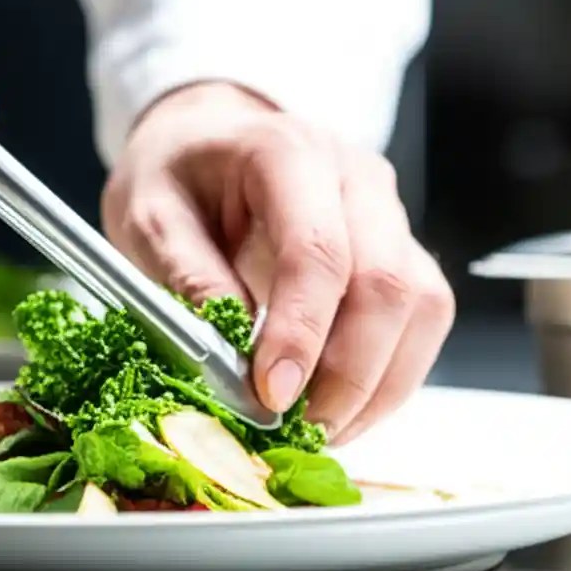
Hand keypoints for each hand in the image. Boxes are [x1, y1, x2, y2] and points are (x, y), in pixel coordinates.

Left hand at [103, 82, 454, 444]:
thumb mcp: (148, 216)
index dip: (301, 333)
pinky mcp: (402, 252)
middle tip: (296, 430)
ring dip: (377, 384)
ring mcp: (389, 213)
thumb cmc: (177, 173)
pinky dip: (388, 378)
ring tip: (319, 430)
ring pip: (421, 307)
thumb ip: (187, 279)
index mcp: (286, 153)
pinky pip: (421, 321)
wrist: (208, 139)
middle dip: (347, 374)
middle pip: (386, 284)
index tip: (271, 398)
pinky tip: (342, 408)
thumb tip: (230, 362)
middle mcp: (356, 178)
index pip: (318, 250)